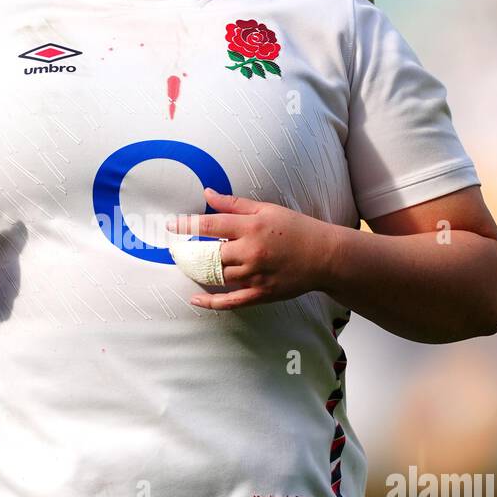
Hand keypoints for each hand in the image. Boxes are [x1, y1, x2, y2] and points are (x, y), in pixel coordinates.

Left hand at [166, 187, 339, 310]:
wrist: (325, 256)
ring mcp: (255, 275)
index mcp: (251, 227)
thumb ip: (234, 204)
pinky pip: (230, 301)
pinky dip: (211, 302)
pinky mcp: (261, 293)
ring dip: (197, 273)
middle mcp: (251, 252)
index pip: (209, 226)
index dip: (186, 225)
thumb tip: (207, 193)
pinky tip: (195, 299)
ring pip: (217, 277)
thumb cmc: (297, 228)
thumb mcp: (267, 209)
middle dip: (188, 253)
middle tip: (175, 251)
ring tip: (185, 267)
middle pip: (208, 255)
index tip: (170, 226)